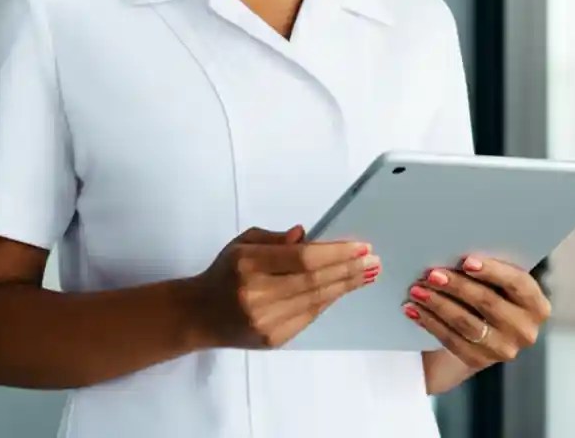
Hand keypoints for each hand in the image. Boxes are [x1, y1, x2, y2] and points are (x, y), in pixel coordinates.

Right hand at [186, 226, 380, 349]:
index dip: (336, 253)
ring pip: (316, 300)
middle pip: (314, 280)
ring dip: (346, 286)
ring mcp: (266, 321)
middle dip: (349, 269)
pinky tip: (343, 289)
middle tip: (374, 260)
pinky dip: (328, 301)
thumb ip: (275, 239)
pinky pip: (310, 317)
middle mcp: (257, 295)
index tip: (361, 246)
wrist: (200, 315)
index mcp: (248, 265)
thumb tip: (308, 235)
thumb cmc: (224, 273)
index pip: (303, 258)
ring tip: (368, 274)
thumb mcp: (242, 244)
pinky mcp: (274, 339)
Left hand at [403, 256, 550, 370]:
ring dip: (438, 304)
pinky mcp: (479, 361)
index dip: (493, 271)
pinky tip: (414, 309)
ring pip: (466, 323)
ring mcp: (503, 350)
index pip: (518, 283)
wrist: (481, 333)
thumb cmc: (489, 294)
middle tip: (431, 274)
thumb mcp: (497, 283)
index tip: (466, 261)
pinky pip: (451, 340)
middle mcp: (525, 330)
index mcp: (536, 305)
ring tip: (417, 289)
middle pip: (488, 303)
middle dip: (457, 286)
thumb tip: (453, 249)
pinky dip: (430, 322)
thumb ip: (486, 269)